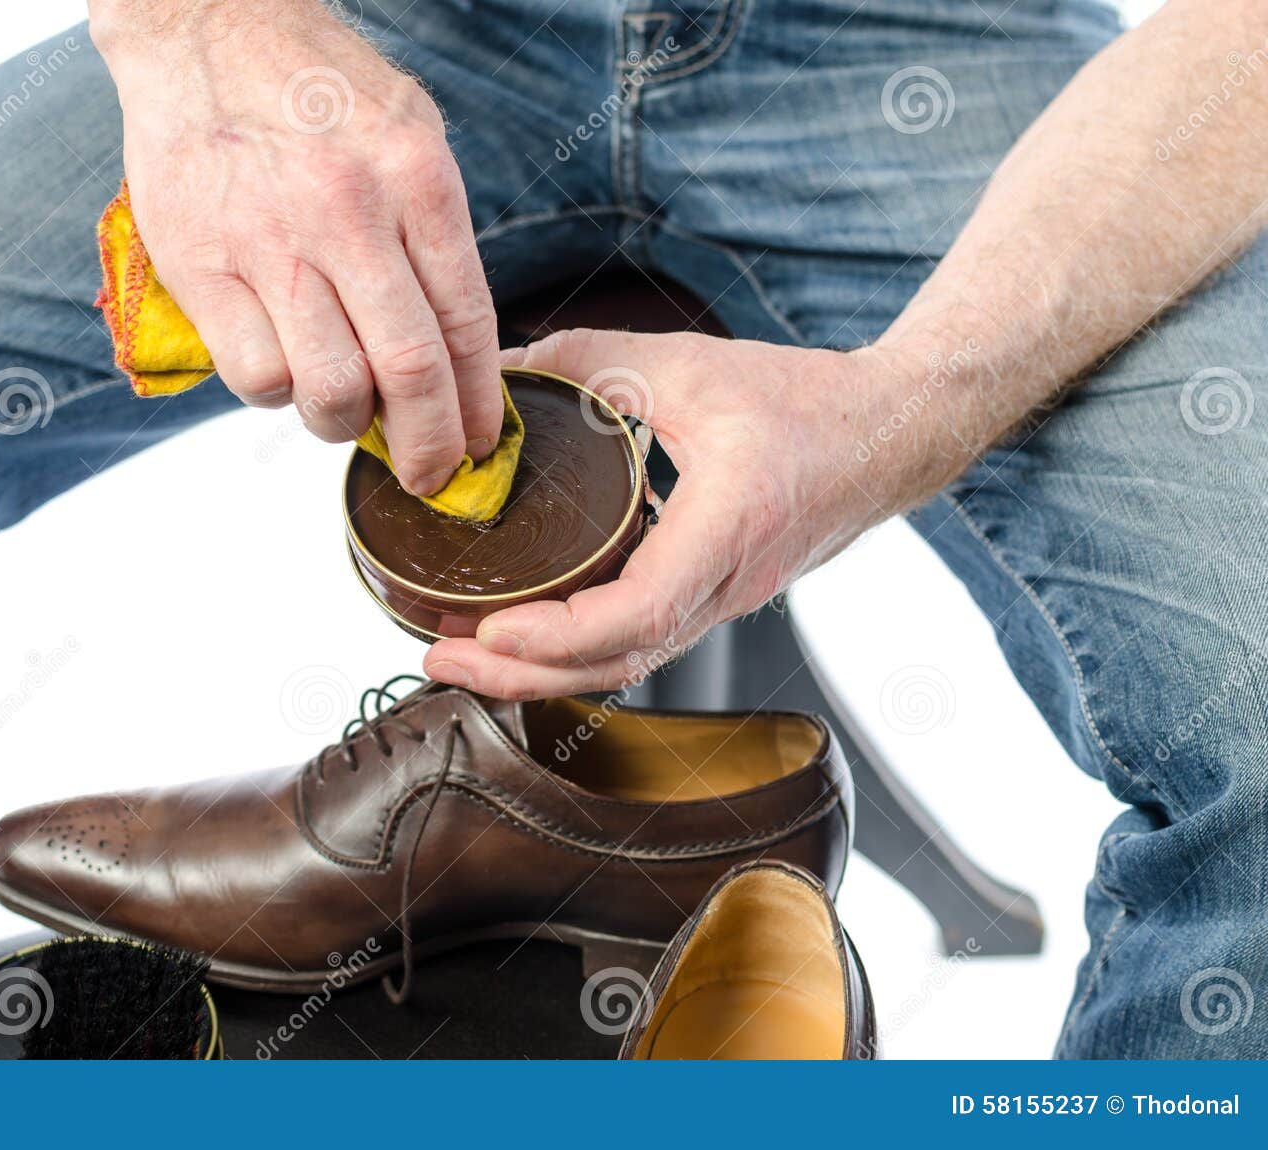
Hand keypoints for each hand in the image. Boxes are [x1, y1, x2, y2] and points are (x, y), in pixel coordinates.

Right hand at [91, 0, 501, 494]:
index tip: (482, 443)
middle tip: (430, 474)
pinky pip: (256, 376)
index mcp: (418, 179)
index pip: (466, 326)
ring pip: (330, 389)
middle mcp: (350, 213)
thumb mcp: (410, 134)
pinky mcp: (201, 266)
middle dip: (429, 447)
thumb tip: (456, 350)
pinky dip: (278, 394)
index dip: (479, 405)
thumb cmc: (315, 87)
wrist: (205, 26)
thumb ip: (435, 235)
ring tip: (345, 412)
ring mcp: (271, 242)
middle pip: (409, 373)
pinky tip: (284, 364)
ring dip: (345, 425)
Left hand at [424, 328, 940, 698]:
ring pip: (623, 665)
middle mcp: (724, 585)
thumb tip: (502, 368)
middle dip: (519, 676)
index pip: (637, 615)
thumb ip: (593, 359)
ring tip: (460, 655)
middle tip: (437, 659)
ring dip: (538, 672)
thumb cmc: (807, 402)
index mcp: (728, 527)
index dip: (557, 635)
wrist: (890, 435)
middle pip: (615, 664)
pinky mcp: (710, 600)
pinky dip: (573, 651)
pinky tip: (522, 633)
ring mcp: (720, 603)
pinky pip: (636, 644)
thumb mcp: (692, 365)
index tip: (489, 627)